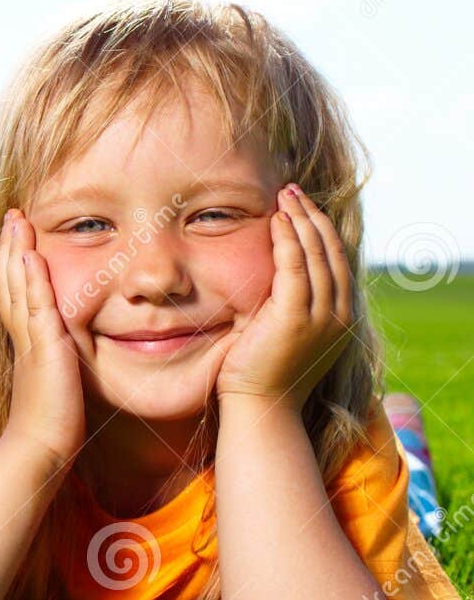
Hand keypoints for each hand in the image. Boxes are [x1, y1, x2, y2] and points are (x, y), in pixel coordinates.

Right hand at [0, 209, 84, 469]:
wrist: (38, 449)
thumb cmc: (50, 427)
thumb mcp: (54, 386)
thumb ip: (57, 368)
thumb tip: (63, 365)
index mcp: (25, 344)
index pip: (14, 296)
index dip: (12, 266)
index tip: (14, 240)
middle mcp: (22, 337)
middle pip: (8, 282)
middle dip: (9, 248)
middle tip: (11, 218)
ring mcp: (30, 340)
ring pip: (16, 286)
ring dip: (15, 251)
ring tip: (16, 222)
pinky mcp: (44, 347)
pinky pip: (35, 304)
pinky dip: (29, 278)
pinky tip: (29, 254)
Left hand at [214, 184, 352, 409]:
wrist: (261, 408)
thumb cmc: (262, 375)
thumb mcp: (284, 335)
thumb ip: (287, 307)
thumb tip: (272, 283)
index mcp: (339, 316)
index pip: (336, 261)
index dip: (321, 229)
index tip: (302, 206)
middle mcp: (337, 314)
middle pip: (330, 251)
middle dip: (313, 216)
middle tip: (293, 191)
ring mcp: (321, 317)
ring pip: (316, 254)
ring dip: (301, 220)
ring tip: (285, 195)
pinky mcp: (295, 319)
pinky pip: (294, 268)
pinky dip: (288, 240)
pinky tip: (278, 220)